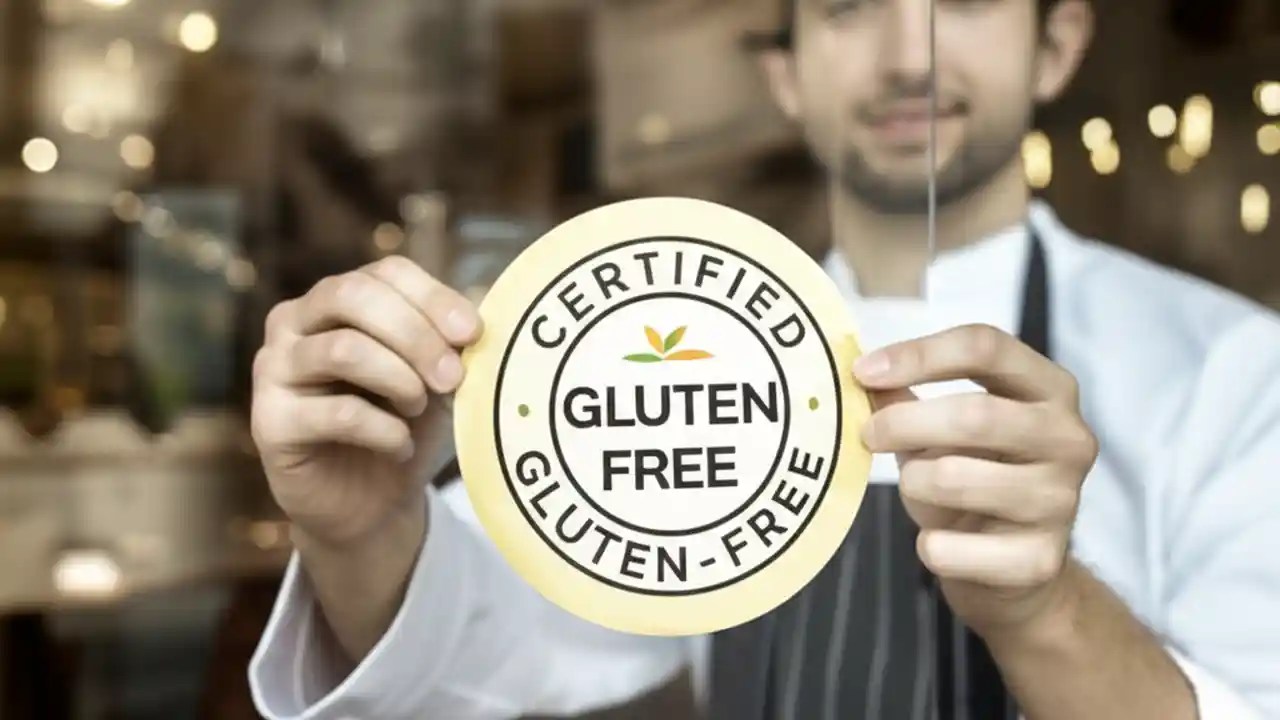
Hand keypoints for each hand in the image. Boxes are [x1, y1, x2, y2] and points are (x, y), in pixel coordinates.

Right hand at [251, 256, 482, 546]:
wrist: (371, 504)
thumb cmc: (404, 426)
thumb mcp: (435, 377)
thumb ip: (448, 344)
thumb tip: (475, 323)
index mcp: (337, 299)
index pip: (386, 272)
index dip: (434, 298)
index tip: (473, 335)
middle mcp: (294, 321)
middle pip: (353, 295)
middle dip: (416, 335)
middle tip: (453, 378)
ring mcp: (274, 369)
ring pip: (343, 349)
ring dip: (399, 381)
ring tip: (418, 410)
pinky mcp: (270, 422)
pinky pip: (339, 413)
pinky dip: (385, 432)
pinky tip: (400, 447)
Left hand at [853, 324, 1097, 637]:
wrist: (1017, 573)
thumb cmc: (976, 482)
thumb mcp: (942, 430)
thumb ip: (904, 396)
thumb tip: (860, 372)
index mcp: (1049, 389)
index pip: (986, 347)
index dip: (918, 354)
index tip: (863, 371)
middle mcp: (1068, 438)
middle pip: (975, 413)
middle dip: (903, 423)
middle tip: (868, 434)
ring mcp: (1061, 501)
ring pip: (955, 478)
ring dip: (915, 483)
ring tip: (917, 489)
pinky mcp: (1041, 560)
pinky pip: (950, 547)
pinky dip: (928, 545)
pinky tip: (937, 542)